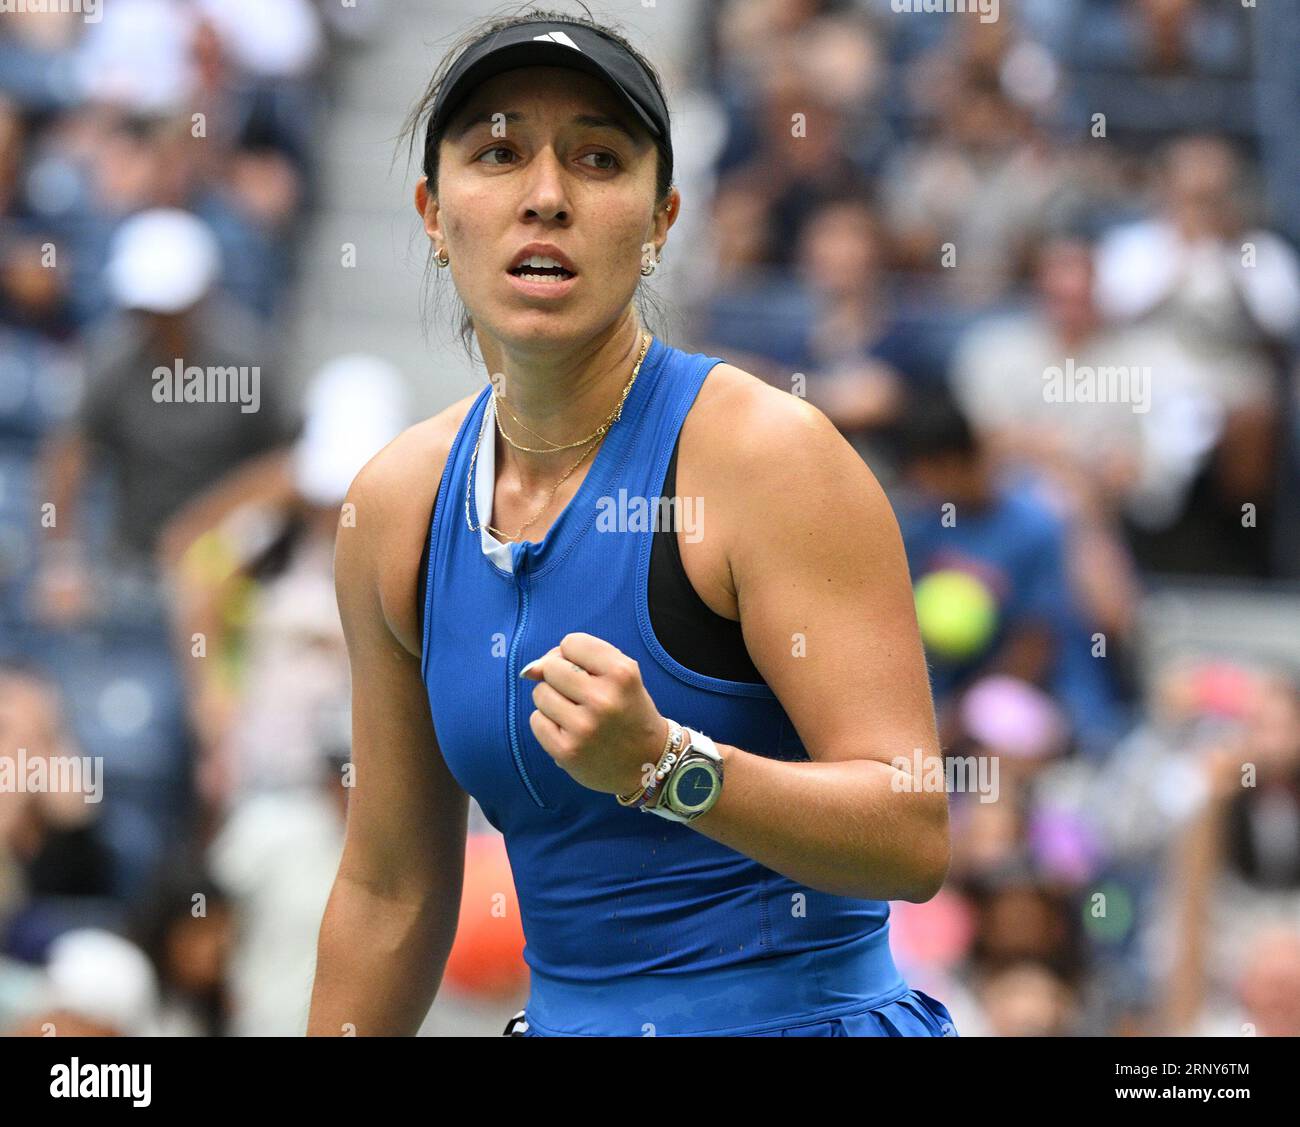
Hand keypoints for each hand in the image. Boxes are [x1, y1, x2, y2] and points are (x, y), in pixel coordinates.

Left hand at [519, 632, 667, 795]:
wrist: (648, 763)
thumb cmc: (628, 710)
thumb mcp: (619, 675)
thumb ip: (576, 660)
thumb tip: (529, 670)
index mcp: (622, 673)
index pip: (571, 642)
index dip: (574, 656)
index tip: (587, 671)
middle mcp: (603, 699)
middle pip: (551, 667)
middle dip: (560, 677)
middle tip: (581, 695)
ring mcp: (584, 727)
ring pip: (540, 693)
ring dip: (553, 701)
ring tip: (576, 714)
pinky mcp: (566, 751)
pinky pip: (536, 720)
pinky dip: (548, 724)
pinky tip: (569, 731)